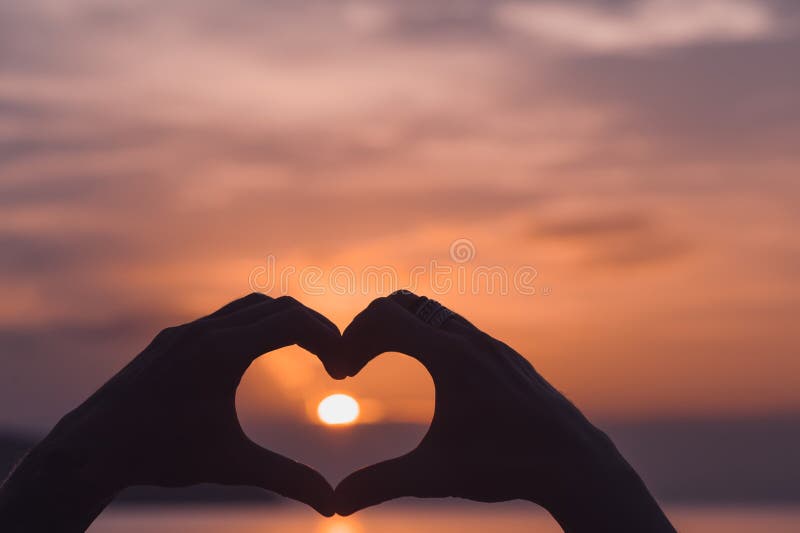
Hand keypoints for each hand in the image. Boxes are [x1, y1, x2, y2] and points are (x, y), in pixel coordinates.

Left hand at [0, 294, 337, 531]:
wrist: (91, 449)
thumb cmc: (161, 457)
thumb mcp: (231, 466)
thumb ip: (286, 479)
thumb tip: (332, 506)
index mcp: (222, 350)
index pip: (292, 320)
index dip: (327, 338)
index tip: (342, 367)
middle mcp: (204, 330)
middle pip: (277, 306)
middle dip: (313, 327)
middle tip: (335, 356)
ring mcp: (185, 330)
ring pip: (249, 307)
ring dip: (283, 321)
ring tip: (307, 349)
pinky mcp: (173, 338)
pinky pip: (224, 318)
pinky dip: (254, 326)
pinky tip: (260, 354)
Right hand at [334, 292, 673, 532]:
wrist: (574, 462)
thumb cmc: (505, 465)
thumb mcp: (435, 476)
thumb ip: (381, 483)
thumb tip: (337, 505)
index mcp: (447, 355)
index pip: (383, 316)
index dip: (350, 337)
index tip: (341, 374)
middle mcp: (468, 339)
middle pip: (403, 303)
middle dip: (369, 327)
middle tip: (352, 363)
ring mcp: (489, 344)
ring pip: (432, 313)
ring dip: (399, 330)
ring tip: (380, 361)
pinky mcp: (504, 356)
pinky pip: (456, 328)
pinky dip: (427, 337)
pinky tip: (430, 377)